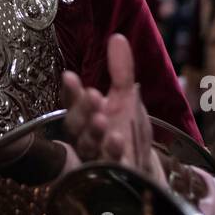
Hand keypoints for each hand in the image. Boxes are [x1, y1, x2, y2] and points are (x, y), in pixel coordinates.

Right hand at [61, 33, 163, 181]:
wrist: (143, 168)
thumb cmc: (129, 132)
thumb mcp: (127, 98)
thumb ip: (121, 71)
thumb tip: (117, 37)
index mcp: (86, 117)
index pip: (73, 103)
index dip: (71, 92)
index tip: (71, 76)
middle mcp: (84, 137)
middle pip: (75, 125)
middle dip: (82, 110)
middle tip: (92, 95)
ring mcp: (93, 159)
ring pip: (87, 145)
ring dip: (93, 131)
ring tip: (103, 117)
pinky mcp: (105, 176)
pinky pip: (106, 166)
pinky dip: (112, 152)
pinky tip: (118, 139)